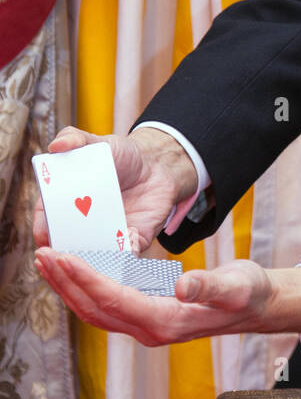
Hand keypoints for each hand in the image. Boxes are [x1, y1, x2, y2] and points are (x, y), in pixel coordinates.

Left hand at [31, 252, 300, 345]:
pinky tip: (76, 271)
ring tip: (48, 262)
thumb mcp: (236, 286)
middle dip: (66, 283)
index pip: (115, 300)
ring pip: (96, 311)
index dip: (85, 279)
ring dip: (70, 287)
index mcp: (167, 322)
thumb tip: (182, 286)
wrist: (259, 307)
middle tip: (42, 254)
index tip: (61, 257)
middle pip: (96, 310)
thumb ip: (210, 286)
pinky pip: (107, 307)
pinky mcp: (147, 317)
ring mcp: (147, 327)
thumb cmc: (250, 293)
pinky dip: (86, 289)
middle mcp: (150, 330)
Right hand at [32, 125, 197, 254]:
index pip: (49, 218)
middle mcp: (86, 223)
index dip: (43, 227)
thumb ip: (76, 140)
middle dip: (65, 250)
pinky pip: (128, 255)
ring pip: (96, 255)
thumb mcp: (99, 143)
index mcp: (70, 201)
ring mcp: (109, 234)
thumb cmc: (123, 156)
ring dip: (93, 259)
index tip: (43, 234)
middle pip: (69, 242)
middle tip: (65, 253)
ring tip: (94, 258)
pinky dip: (126, 256)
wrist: (159, 166)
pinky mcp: (133, 240)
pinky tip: (127, 249)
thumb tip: (57, 145)